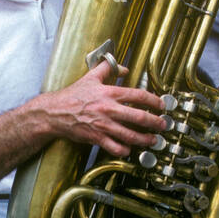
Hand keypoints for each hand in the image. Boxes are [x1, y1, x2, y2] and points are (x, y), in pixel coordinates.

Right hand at [49, 59, 167, 158]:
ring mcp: (103, 125)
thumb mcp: (90, 77)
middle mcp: (109, 109)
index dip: (154, 101)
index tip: (161, 106)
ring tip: (153, 140)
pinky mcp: (96, 137)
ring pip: (130, 135)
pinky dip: (124, 150)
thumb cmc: (72, 96)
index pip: (139, 95)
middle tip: (163, 125)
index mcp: (109, 93)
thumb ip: (108, 69)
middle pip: (139, 117)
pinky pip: (115, 147)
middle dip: (155, 122)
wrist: (55, 112)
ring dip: (145, 139)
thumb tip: (123, 67)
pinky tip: (130, 149)